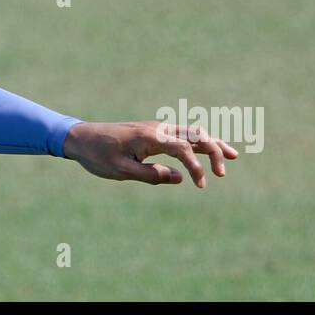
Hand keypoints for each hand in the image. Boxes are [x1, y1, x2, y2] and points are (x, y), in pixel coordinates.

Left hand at [62, 120, 238, 186]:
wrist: (81, 138)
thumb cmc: (98, 156)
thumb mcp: (122, 171)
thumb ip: (151, 176)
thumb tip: (180, 178)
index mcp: (150, 136)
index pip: (182, 148)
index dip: (195, 167)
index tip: (201, 185)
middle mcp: (157, 129)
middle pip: (194, 135)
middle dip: (213, 151)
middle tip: (222, 174)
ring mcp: (157, 129)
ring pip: (192, 133)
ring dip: (211, 144)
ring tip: (232, 157)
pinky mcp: (155, 134)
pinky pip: (182, 136)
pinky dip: (198, 143)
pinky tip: (209, 151)